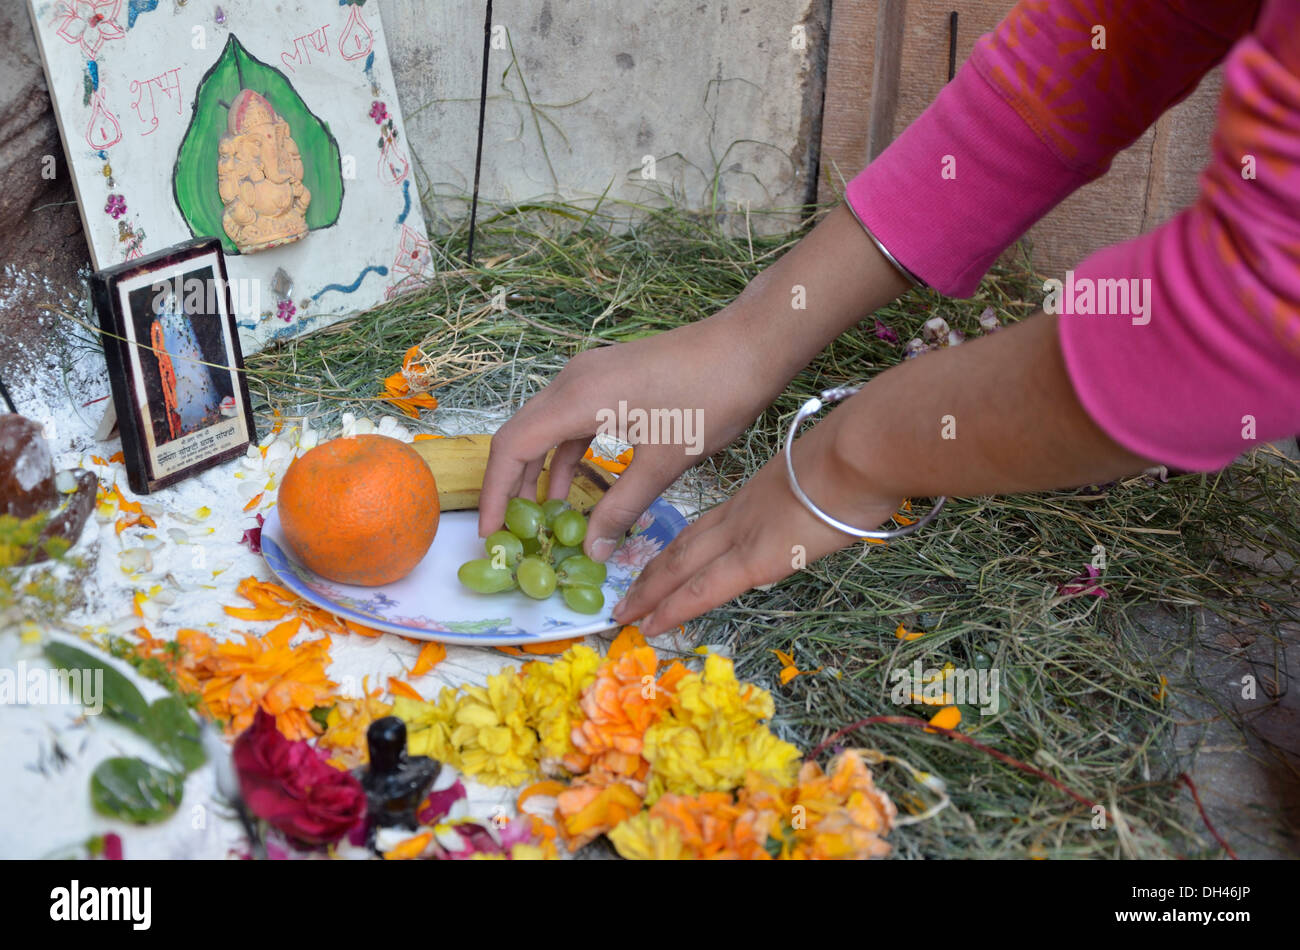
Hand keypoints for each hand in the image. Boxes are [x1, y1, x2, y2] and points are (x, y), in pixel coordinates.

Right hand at [477, 311, 782, 559]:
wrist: (749, 345)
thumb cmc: (711, 398)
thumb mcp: (664, 463)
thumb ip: (620, 508)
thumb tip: (590, 550)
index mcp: (577, 397)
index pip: (511, 447)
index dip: (495, 494)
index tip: (493, 534)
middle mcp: (573, 380)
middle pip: (520, 435)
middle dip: (511, 486)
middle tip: (512, 534)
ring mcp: (591, 375)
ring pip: (545, 428)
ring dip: (539, 472)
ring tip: (543, 519)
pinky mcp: (610, 378)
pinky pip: (571, 419)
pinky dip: (565, 454)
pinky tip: (576, 488)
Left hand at [611, 406, 902, 635]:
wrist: (861, 453)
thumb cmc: (861, 457)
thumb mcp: (832, 473)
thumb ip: (819, 493)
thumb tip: (831, 506)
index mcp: (759, 494)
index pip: (710, 526)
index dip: (682, 548)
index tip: (662, 565)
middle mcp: (742, 513)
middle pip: (685, 546)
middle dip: (654, 573)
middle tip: (625, 595)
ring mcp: (743, 535)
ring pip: (682, 566)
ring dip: (651, 591)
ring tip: (623, 614)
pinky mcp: (754, 560)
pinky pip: (703, 590)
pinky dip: (673, 609)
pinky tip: (651, 625)